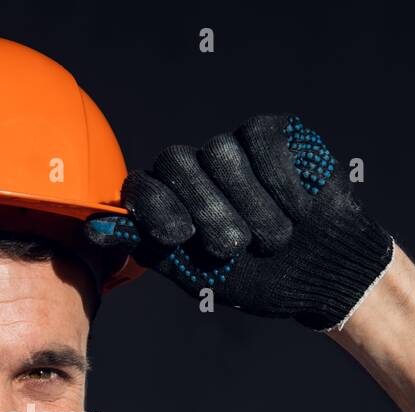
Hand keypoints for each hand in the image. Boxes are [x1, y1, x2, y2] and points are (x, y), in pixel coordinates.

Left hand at [85, 114, 393, 330]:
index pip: (141, 184)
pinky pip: (261, 143)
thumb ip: (151, 250)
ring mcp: (232, 145)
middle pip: (175, 161)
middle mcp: (194, 167)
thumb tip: (92, 230)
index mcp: (169, 201)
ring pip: (220, 153)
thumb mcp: (200, 274)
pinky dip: (279, 184)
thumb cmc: (258, 277)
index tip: (180, 236)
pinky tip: (298, 210)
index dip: (154, 206)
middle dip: (206, 210)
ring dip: (249, 206)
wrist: (323, 272)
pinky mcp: (273, 132)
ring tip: (272, 238)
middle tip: (233, 246)